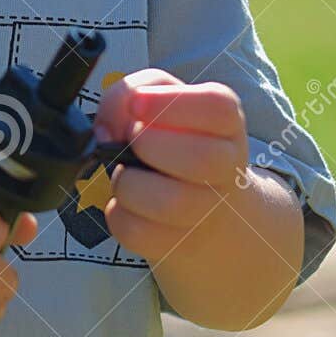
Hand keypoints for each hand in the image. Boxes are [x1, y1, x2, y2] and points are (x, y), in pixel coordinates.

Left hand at [93, 69, 248, 263]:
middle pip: (200, 159)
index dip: (172, 104)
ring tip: (126, 172)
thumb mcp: (159, 98)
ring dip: (129, 182)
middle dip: (148, 144)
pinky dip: (119, 213)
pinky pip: (140, 231)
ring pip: (170, 203)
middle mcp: (227, 166)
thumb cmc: (172, 136)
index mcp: (226, 121)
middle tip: (131, 140)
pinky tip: (126, 201)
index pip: (218, 106)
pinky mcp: (182, 244)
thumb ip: (131, 92)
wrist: (202, 202)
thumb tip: (107, 127)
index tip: (137, 105)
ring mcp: (209, 210)